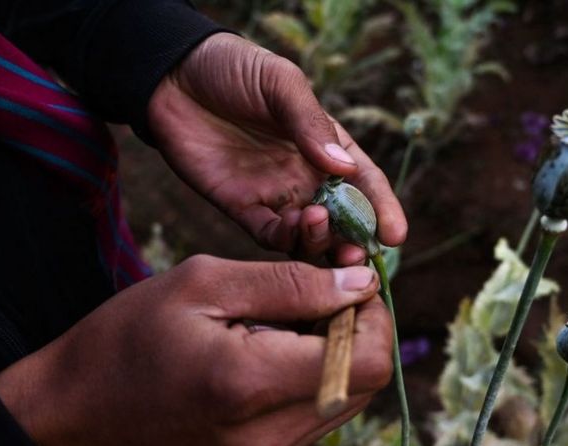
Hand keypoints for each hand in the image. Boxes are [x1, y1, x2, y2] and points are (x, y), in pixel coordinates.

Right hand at [0, 256, 390, 445]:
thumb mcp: (203, 285)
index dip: (373, 313)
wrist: (75, 410)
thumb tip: (359, 285)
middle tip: (322, 292)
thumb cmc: (129, 337)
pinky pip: (318, 416)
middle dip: (359, 328)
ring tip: (294, 319)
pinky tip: (279, 350)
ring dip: (339, 352)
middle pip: (366, 382)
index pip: (367, 358)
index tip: (347, 280)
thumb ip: (290, 284)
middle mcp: (268, 437)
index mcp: (251, 383)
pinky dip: (316, 377)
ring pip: (346, 399)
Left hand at [147, 33, 406, 261]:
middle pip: (342, 218)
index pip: (364, 183)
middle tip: (360, 254)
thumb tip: (343, 167)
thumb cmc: (235, 69)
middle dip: (355, 240)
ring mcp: (275, 195)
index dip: (382, 209)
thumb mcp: (280, 84)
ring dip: (322, 243)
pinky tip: (292, 228)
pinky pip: (269, 235)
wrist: (173, 77)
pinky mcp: (241, 208)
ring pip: (308, 234)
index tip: (395, 235)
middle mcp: (306, 176)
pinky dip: (285, 239)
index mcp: (327, 145)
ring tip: (327, 236)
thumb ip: (310, 124)